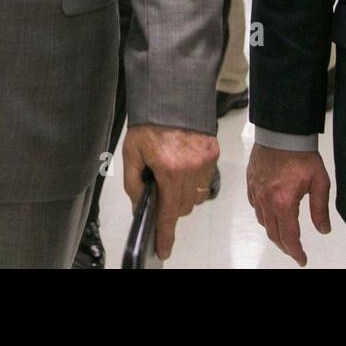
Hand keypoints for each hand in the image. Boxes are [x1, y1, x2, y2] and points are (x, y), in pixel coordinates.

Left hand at [122, 123, 218, 260]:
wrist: (170, 96)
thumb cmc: (150, 122)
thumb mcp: (132, 153)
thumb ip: (133, 183)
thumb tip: (139, 204)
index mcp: (170, 169)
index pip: (169, 212)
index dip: (166, 235)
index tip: (164, 250)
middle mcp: (191, 168)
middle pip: (183, 207)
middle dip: (171, 207)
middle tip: (160, 192)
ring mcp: (205, 161)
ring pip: (197, 196)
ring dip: (184, 195)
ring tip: (172, 176)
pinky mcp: (213, 152)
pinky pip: (206, 179)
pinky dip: (195, 180)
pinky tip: (183, 166)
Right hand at [246, 143, 331, 265]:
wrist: (282, 131)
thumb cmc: (301, 154)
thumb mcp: (319, 181)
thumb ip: (320, 209)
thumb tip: (323, 229)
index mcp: (284, 202)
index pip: (289, 236)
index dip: (296, 252)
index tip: (302, 260)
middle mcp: (266, 200)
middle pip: (273, 233)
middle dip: (285, 246)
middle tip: (295, 252)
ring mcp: (256, 191)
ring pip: (263, 221)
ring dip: (274, 232)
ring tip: (284, 235)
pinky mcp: (251, 182)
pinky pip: (255, 206)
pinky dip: (263, 215)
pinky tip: (271, 214)